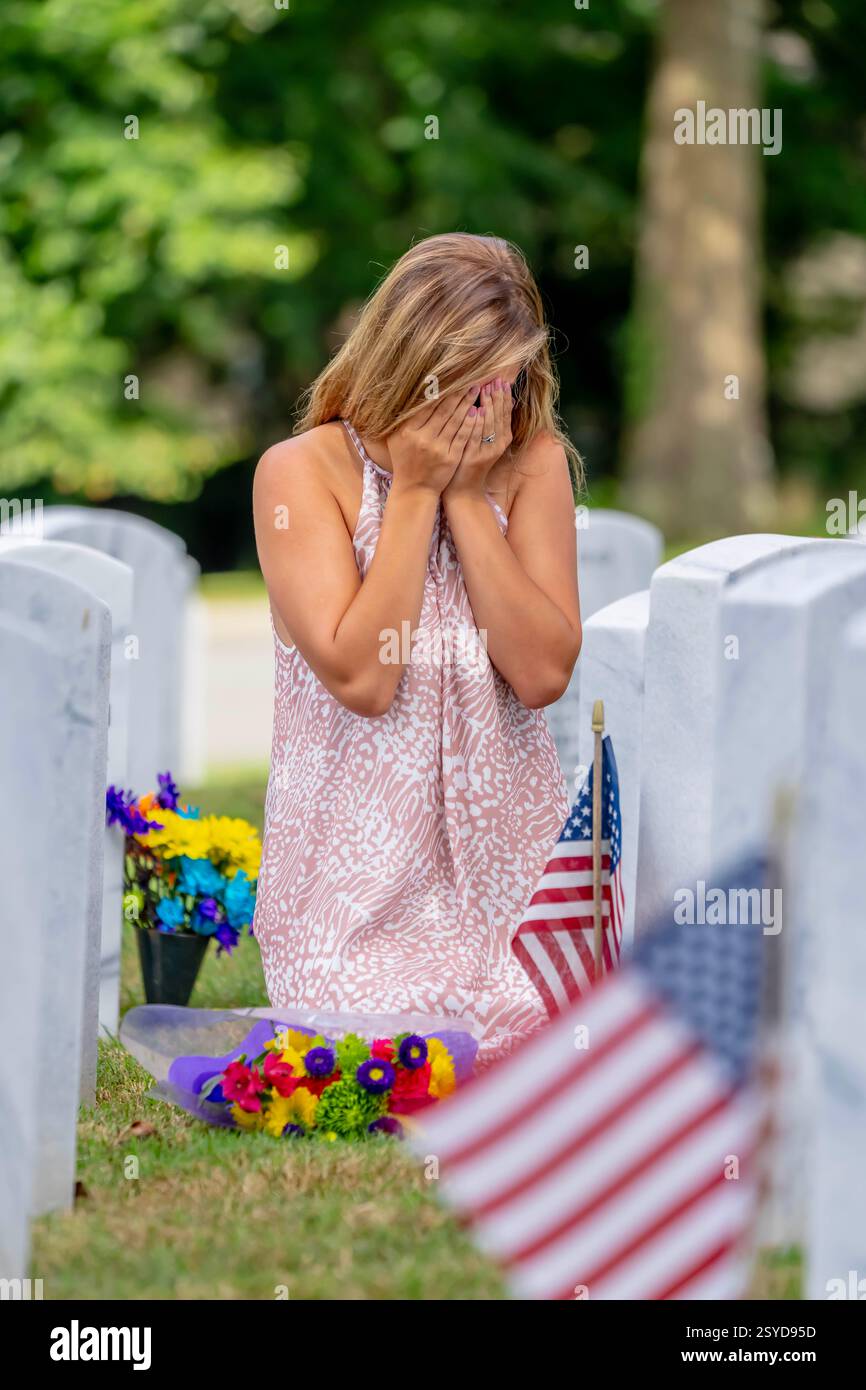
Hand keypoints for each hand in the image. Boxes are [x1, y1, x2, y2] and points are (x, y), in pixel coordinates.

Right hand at [387, 385, 480, 495]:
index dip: (441, 389)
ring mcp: (437, 448)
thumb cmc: (405, 460)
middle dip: (458, 391)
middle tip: (469, 377)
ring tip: (476, 388)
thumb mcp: (396, 438)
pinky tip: (478, 411)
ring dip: (467, 402)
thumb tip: (411, 391)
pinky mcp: (450, 457)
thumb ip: (402, 417)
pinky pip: (463, 436)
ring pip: (455, 420)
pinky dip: (470, 422)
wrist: (414, 489)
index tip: (451, 376)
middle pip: (443, 409)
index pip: (427, 404)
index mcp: (407, 431)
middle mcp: (422, 438)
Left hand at [443, 378, 512, 498]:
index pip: (506, 412)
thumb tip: (501, 400)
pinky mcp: (474, 457)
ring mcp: (487, 451)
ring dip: (488, 405)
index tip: (501, 379)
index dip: (504, 396)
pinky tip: (475, 410)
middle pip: (500, 415)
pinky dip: (476, 423)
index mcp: (503, 438)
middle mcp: (498, 444)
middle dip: (497, 396)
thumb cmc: (471, 461)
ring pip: (490, 424)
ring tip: (485, 388)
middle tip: (494, 378)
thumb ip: (492, 422)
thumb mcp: (484, 441)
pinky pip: (476, 436)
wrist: (464, 489)